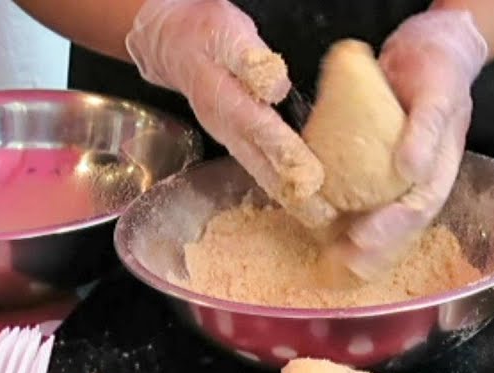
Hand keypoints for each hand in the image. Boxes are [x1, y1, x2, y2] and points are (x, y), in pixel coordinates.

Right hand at [125, 0, 335, 226]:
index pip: (261, 131)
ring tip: (317, 217)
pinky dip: (280, 186)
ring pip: (260, 171)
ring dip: (288, 196)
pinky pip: (260, 168)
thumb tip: (274, 87)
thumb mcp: (226, 34)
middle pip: (263, 165)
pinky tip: (299, 199)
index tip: (312, 178)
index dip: (287, 155)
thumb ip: (249, 59)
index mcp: (226, 100)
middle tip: (323, 216)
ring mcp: (229, 137)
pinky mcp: (236, 140)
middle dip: (293, 192)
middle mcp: (227, 127)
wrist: (170, 42)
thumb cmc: (202, 34)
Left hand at [336, 10, 488, 279]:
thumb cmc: (438, 73)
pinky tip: (325, 234)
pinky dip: (347, 222)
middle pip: (401, 230)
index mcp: (439, 170)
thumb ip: (426, 130)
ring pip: (383, 224)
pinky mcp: (379, 172)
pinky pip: (365, 203)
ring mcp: (400, 181)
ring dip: (360, 249)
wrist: (430, 54)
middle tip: (341, 266)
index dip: (391, 228)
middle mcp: (420, 183)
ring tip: (333, 266)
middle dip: (373, 253)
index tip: (361, 239)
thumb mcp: (437, 93)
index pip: (418, 209)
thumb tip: (409, 170)